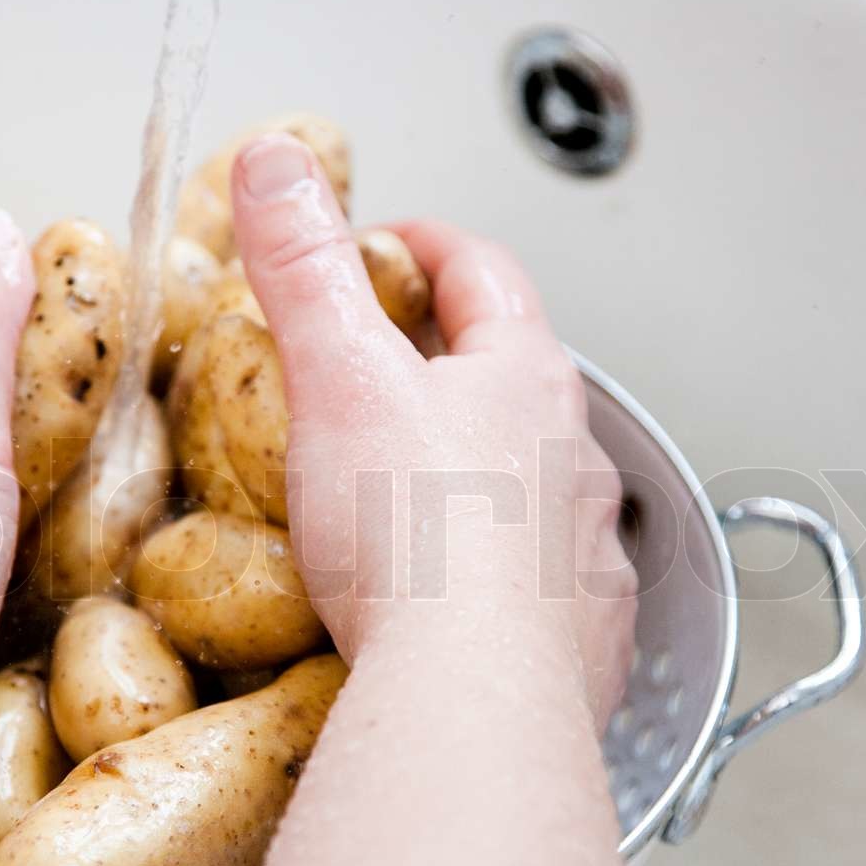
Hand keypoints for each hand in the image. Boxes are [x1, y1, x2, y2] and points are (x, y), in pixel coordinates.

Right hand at [230, 135, 636, 725]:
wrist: (473, 701)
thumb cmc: (418, 543)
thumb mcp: (338, 378)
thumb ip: (305, 267)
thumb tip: (277, 164)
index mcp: (525, 380)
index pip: (482, 274)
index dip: (425, 246)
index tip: (381, 245)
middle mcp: (575, 459)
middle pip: (515, 380)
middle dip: (450, 364)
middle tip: (380, 370)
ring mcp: (588, 552)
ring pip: (536, 485)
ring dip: (481, 473)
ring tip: (411, 492)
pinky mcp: (584, 637)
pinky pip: (545, 585)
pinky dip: (502, 573)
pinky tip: (457, 600)